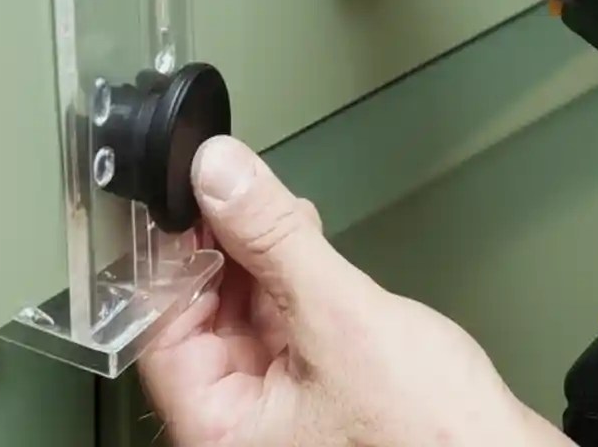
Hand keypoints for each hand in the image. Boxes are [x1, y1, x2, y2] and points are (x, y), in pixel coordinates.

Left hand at [138, 136, 571, 446]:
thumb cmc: (434, 434)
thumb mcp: (339, 315)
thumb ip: (273, 240)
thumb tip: (221, 177)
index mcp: (221, 428)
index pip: (163, 327)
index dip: (175, 255)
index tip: (192, 195)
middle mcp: (242, 426)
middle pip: (201, 320)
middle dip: (221, 250)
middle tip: (234, 188)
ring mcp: (282, 413)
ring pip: (244, 319)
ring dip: (258, 259)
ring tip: (275, 210)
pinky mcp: (320, 394)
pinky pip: (284, 328)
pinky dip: (291, 282)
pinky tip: (304, 244)